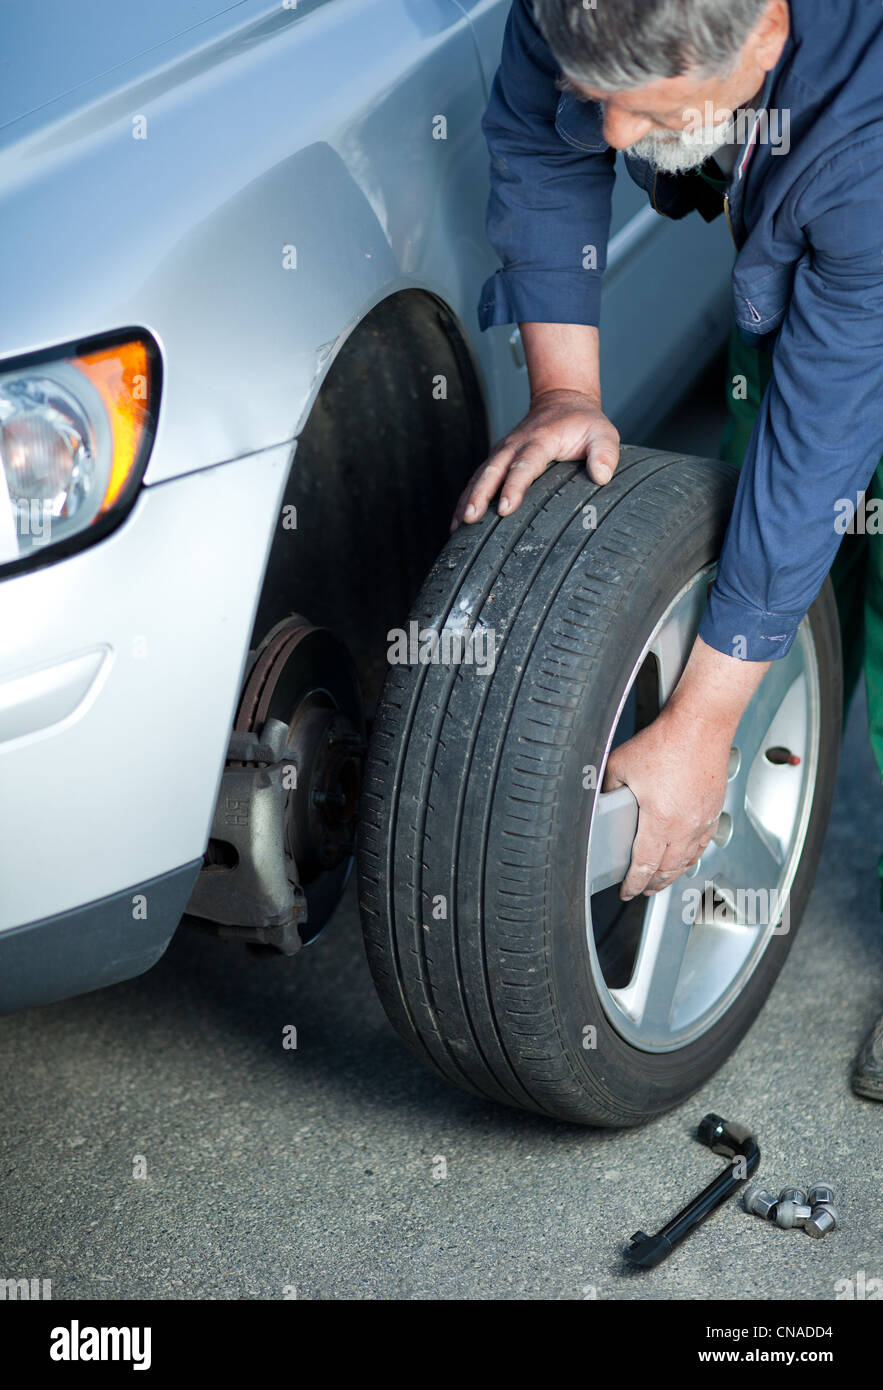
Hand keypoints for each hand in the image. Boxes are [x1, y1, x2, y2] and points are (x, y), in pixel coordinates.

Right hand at [450, 388, 619, 530]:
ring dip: (467, 499)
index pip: (525, 464)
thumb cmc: (583, 423)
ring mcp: (502, 451)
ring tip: (457, 527)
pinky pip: (476, 479)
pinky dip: (465, 498)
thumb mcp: (603, 433)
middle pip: (492, 471)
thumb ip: (605, 453)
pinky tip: (457, 521)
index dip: (514, 486)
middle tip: (471, 518)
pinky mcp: (496, 459)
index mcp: (540, 440)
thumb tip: (602, 476)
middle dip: (480, 495)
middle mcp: (515, 445)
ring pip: (479, 476)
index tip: (506, 508)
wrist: (561, 401)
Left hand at [602, 703, 732, 899]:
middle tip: (643, 890)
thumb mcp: (620, 765)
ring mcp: (703, 819)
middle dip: (653, 884)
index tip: (627, 891)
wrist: (701, 725)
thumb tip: (599, 801)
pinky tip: (688, 856)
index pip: (644, 865)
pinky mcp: (714, 809)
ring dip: (673, 874)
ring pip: (688, 859)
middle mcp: (684, 826)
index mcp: (660, 821)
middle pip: (667, 869)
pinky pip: (703, 843)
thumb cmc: (667, 741)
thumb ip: (608, 789)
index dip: (633, 883)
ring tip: (663, 880)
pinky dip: (692, 856)